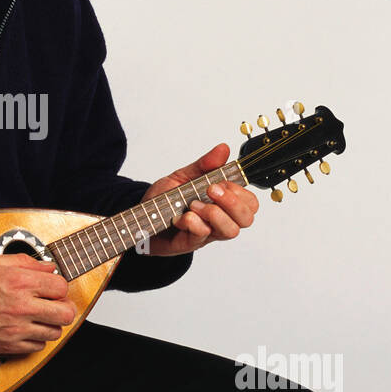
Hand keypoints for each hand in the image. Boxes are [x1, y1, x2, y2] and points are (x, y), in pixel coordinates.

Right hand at [0, 253, 76, 356]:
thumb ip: (24, 262)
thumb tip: (46, 267)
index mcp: (19, 281)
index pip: (61, 287)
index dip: (59, 287)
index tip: (52, 288)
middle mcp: (21, 306)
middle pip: (66, 313)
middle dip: (62, 307)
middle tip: (54, 304)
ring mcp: (16, 328)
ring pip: (55, 332)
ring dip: (50, 324)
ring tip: (38, 317)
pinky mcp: (8, 346)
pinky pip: (37, 347)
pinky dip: (35, 339)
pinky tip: (25, 329)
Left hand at [142, 142, 258, 256]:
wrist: (140, 220)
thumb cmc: (163, 201)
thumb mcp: (183, 177)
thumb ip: (204, 165)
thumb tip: (224, 149)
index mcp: (221, 203)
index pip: (250, 202)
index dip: (240, 192)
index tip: (220, 182)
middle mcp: (219, 220)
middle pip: (246, 218)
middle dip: (232, 202)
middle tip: (211, 190)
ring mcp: (207, 233)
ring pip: (231, 230)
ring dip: (214, 213)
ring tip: (194, 205)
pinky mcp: (191, 242)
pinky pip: (202, 234)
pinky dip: (193, 222)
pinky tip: (181, 216)